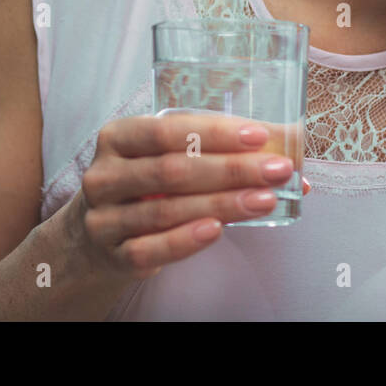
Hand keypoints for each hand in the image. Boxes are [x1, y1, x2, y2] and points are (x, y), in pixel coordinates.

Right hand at [66, 113, 302, 280]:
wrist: (95, 236)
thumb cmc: (144, 185)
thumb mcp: (167, 156)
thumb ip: (219, 146)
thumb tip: (290, 141)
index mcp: (118, 137)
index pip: (166, 130)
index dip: (214, 133)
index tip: (259, 135)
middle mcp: (104, 175)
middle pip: (171, 171)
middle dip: (231, 169)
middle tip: (277, 170)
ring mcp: (105, 218)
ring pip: (167, 211)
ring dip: (222, 204)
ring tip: (265, 200)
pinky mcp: (114, 255)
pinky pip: (152, 249)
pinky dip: (186, 240)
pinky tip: (219, 230)